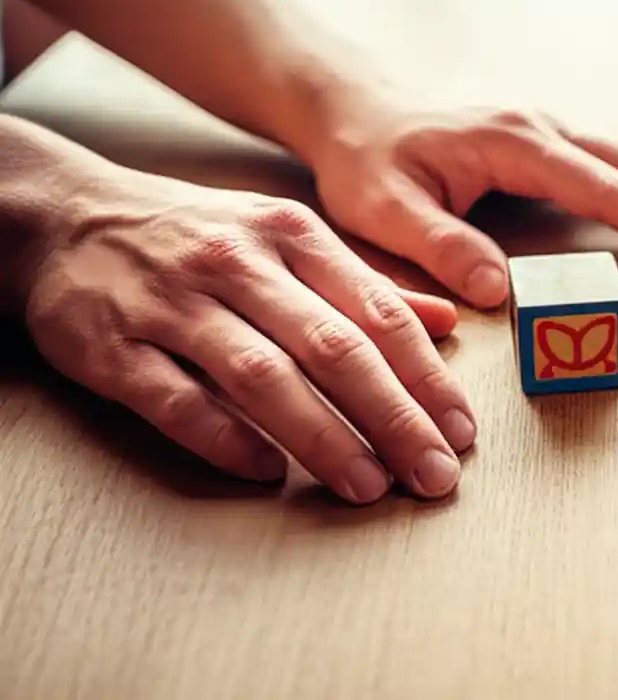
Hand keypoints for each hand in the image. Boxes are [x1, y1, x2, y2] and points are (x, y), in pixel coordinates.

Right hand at [22, 170, 473, 503]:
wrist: (67, 219)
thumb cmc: (200, 238)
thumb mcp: (286, 238)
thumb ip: (364, 284)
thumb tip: (446, 324)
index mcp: (292, 235)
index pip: (377, 312)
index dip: (426, 377)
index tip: (462, 431)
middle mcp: (238, 263)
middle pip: (332, 348)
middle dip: (393, 417)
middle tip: (434, 475)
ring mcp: (172, 302)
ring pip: (261, 376)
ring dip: (323, 437)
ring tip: (370, 486)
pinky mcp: (111, 344)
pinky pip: (176, 401)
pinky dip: (226, 440)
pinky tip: (269, 472)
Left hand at [305, 90, 617, 307]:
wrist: (350, 107)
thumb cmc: (364, 156)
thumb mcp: (385, 209)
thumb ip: (442, 247)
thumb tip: (502, 294)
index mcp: (515, 142)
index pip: (604, 187)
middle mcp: (543, 128)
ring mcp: (546, 131)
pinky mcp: (541, 143)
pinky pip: (610, 168)